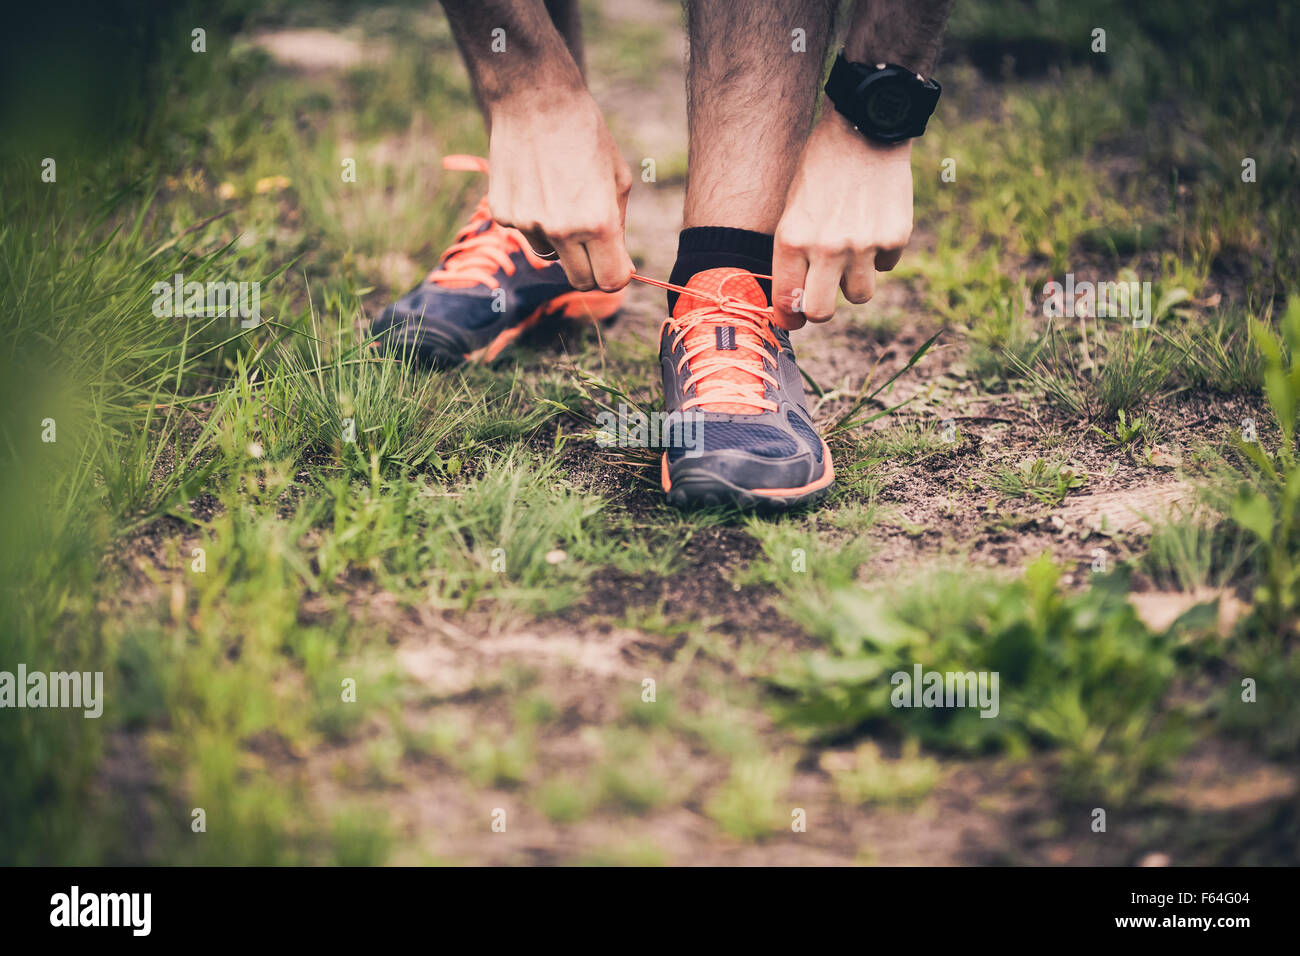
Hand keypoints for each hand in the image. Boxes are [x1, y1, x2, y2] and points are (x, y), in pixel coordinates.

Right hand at [487, 88, 633, 291]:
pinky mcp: (503, 214)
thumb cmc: (586, 135)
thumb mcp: (617, 179)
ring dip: (560, 241)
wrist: (535, 100)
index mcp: (597, 222)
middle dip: (592, 269)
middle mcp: (560, 230)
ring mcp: (527, 224)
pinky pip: (525, 232)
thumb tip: (619, 267)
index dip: (616, 276)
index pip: (609, 281)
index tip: (617, 265)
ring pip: (551, 256)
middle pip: (580, 281)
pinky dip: (534, 219)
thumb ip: (618, 227)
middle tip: (594, 244)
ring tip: (560, 198)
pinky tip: (536, 184)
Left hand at [772, 110, 913, 329]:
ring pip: (859, 295)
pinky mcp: (894, 238)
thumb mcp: (792, 208)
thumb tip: (796, 300)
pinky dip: (879, 254)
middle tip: (822, 295)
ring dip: (854, 280)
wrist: (865, 128)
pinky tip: (873, 223)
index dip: (789, 317)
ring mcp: (864, 245)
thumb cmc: (821, 170)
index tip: (793, 318)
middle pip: (822, 313)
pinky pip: (885, 266)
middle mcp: (827, 248)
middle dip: (820, 309)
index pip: (788, 302)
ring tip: (851, 249)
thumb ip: (794, 253)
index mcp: (793, 240)